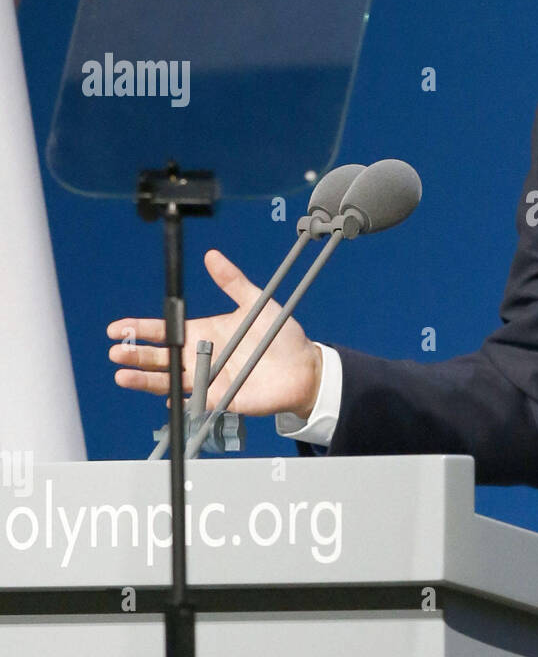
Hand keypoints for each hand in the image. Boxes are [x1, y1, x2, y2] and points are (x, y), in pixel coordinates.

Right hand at [107, 249, 323, 420]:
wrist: (303, 366)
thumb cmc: (280, 334)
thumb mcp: (255, 302)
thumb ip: (232, 281)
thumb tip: (211, 256)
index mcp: (202, 333)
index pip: (164, 331)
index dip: (139, 329)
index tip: (117, 328)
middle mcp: (200, 357)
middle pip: (160, 356)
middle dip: (136, 354)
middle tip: (116, 351)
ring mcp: (208, 379)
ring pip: (169, 380)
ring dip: (145, 379)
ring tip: (122, 375)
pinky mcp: (220, 399)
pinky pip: (195, 401)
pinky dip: (181, 398)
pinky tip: (166, 396)